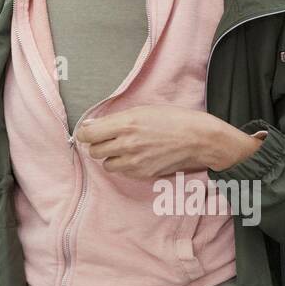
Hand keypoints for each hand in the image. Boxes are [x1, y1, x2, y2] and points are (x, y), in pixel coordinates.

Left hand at [75, 105, 264, 179]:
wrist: (199, 139)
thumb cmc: (173, 119)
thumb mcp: (142, 110)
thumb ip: (114, 119)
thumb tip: (91, 126)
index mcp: (125, 124)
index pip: (87, 134)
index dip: (85, 132)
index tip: (89, 130)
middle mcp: (127, 144)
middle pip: (94, 150)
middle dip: (98, 144)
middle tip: (108, 138)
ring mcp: (135, 162)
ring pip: (106, 164)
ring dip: (110, 156)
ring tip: (124, 147)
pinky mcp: (143, 174)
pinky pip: (122, 172)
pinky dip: (124, 165)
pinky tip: (136, 156)